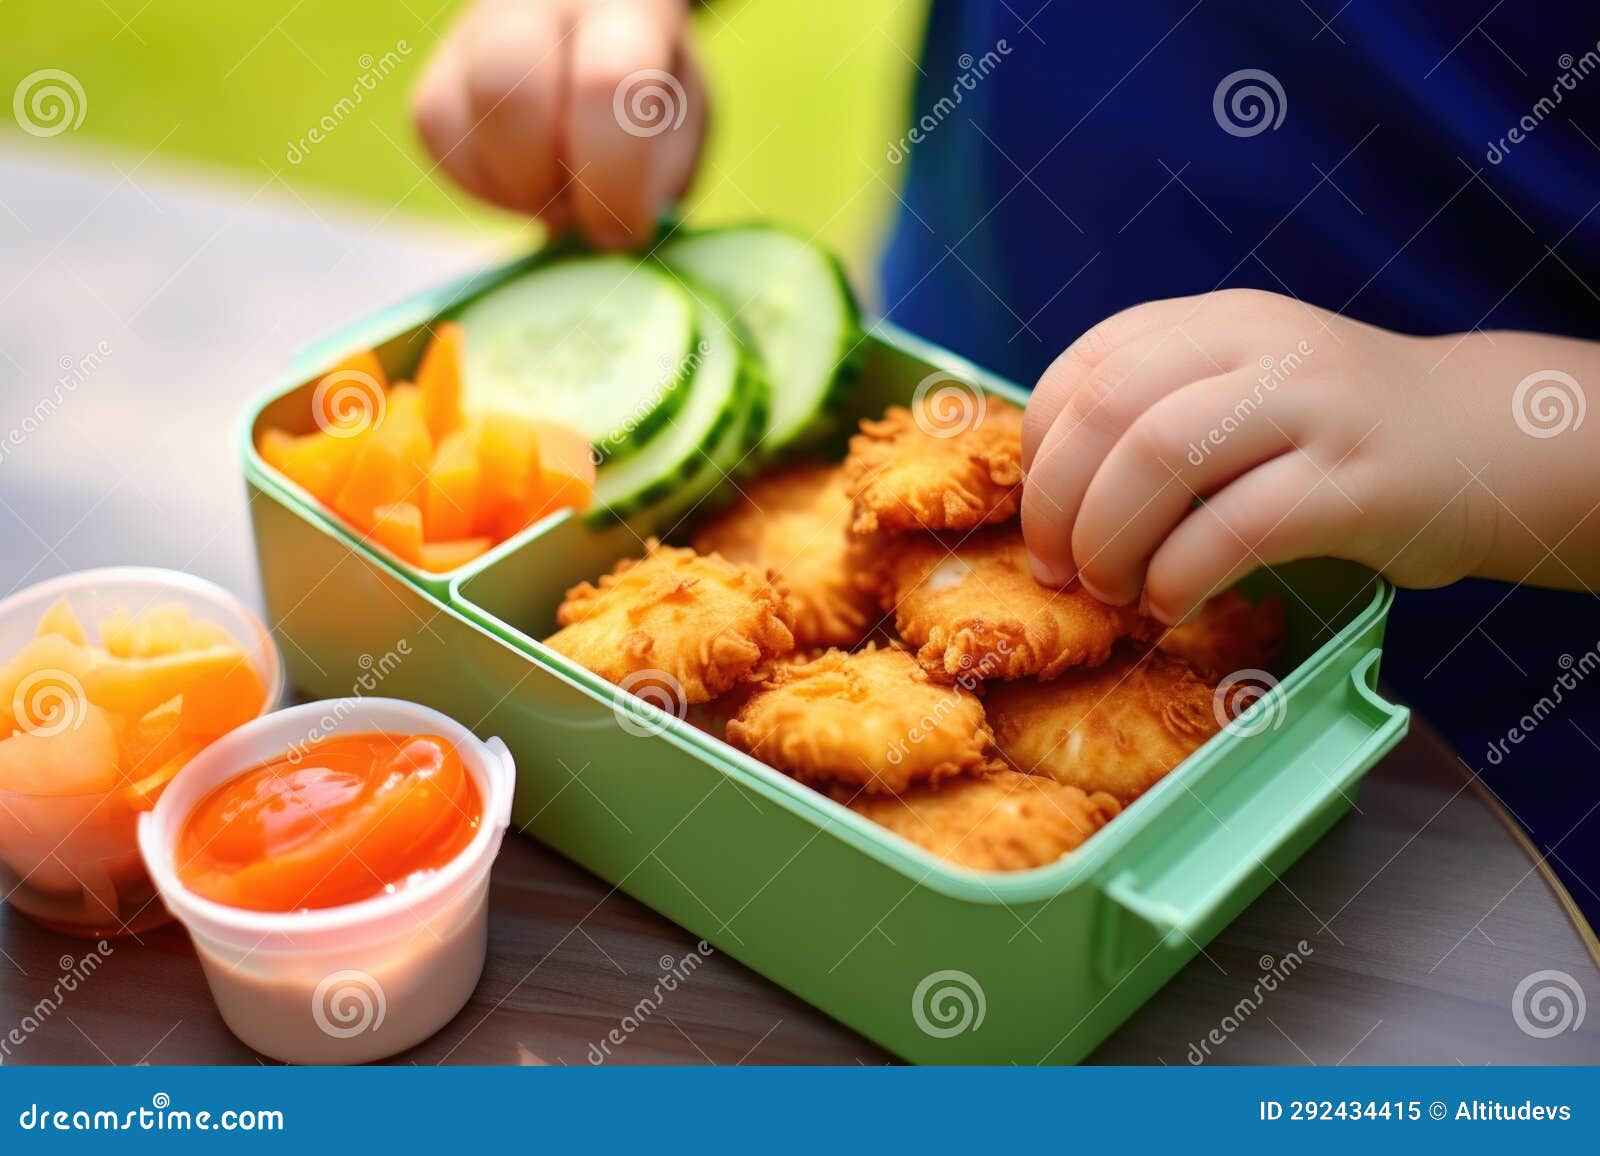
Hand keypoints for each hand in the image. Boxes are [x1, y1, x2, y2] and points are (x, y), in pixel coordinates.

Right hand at [413, 0, 705, 247]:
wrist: (597, 40)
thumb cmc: (650, 96)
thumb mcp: (680, 128)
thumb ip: (657, 176)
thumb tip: (607, 231)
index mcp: (624, 5)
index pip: (605, 84)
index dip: (612, 178)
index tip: (625, 229)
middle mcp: (535, 0)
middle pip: (506, 91)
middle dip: (544, 183)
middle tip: (580, 211)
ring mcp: (472, 31)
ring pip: (454, 121)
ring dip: (512, 192)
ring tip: (561, 190)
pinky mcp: (435, 73)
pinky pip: (437, 139)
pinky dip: (484, 187)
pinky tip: (528, 181)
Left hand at [1020, 289, 1599, 622]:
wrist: (1486, 439)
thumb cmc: (1335, 433)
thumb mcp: (1244, 385)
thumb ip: (1158, 410)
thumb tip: (1048, 495)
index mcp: (1215, 320)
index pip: (1085, 367)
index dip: (1040, 451)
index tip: (1041, 515)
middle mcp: (1260, 345)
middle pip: (1108, 410)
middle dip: (1058, 503)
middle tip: (1058, 569)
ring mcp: (1313, 406)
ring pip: (1160, 457)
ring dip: (1109, 540)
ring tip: (1110, 590)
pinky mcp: (1357, 480)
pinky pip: (1234, 529)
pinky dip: (1178, 579)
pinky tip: (1170, 607)